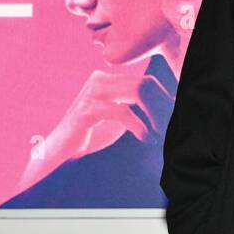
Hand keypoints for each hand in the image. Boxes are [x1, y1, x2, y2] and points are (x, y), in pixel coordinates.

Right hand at [11, 69, 173, 192]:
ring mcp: (92, 92)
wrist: (58, 154)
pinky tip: (146, 138)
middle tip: (170, 128)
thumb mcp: (119, 120)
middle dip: (163, 106)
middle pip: (145, 84)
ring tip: (159, 134)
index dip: (164, 100)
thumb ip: (138, 110)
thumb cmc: (89, 137)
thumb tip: (169, 108)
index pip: (147, 81)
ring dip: (154, 115)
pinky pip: (123, 112)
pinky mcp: (87, 109)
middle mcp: (100, 79)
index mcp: (108, 79)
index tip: (174, 118)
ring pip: (138, 92)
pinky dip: (139, 126)